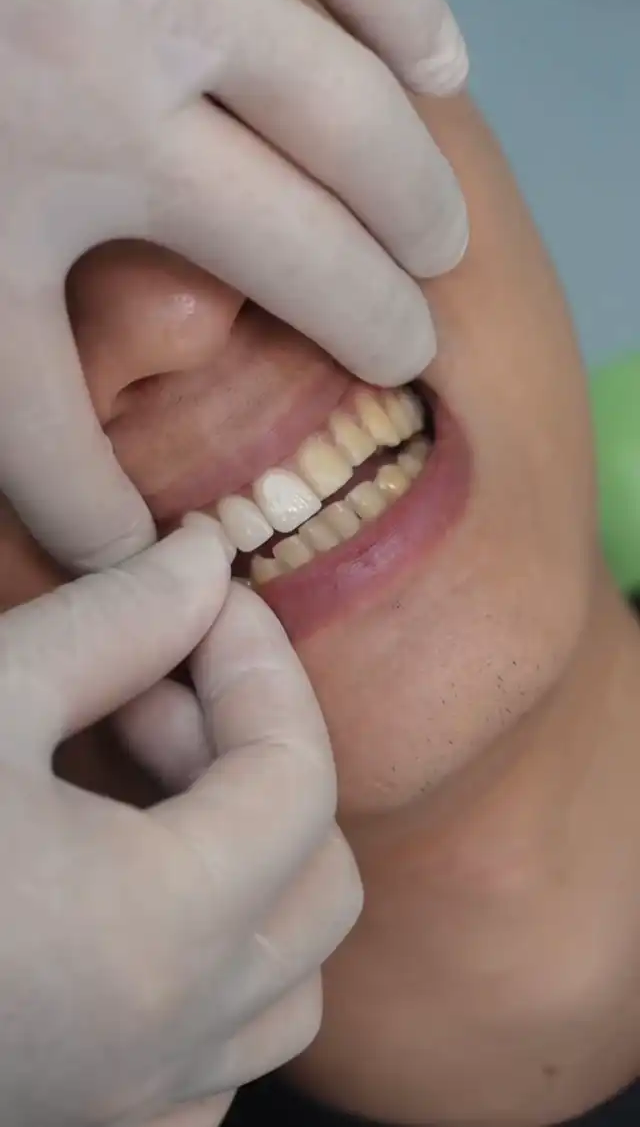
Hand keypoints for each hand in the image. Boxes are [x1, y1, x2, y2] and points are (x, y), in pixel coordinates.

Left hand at [0, 0, 467, 574]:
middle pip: (296, 261)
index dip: (94, 520)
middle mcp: (89, 108)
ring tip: (443, 246)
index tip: (132, 554)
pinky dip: (409, 25)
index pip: (42, 436)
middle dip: (370, 326)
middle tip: (407, 355)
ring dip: (416, 201)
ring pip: (349, 128)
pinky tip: (442, 74)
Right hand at [0, 517, 361, 1126]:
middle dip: (258, 756)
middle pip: (316, 874)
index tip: (209, 600)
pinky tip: (134, 892)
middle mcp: (173, 1038)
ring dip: (249, 858)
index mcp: (156, 932)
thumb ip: (116, 624)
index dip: (263, 665)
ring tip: (146, 785)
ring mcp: (140, 1099)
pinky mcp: (98, 1124)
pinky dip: (219, 959)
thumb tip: (206, 560)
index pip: (299, 776)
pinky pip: (227, 1048)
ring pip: (289, 971)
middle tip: (160, 689)